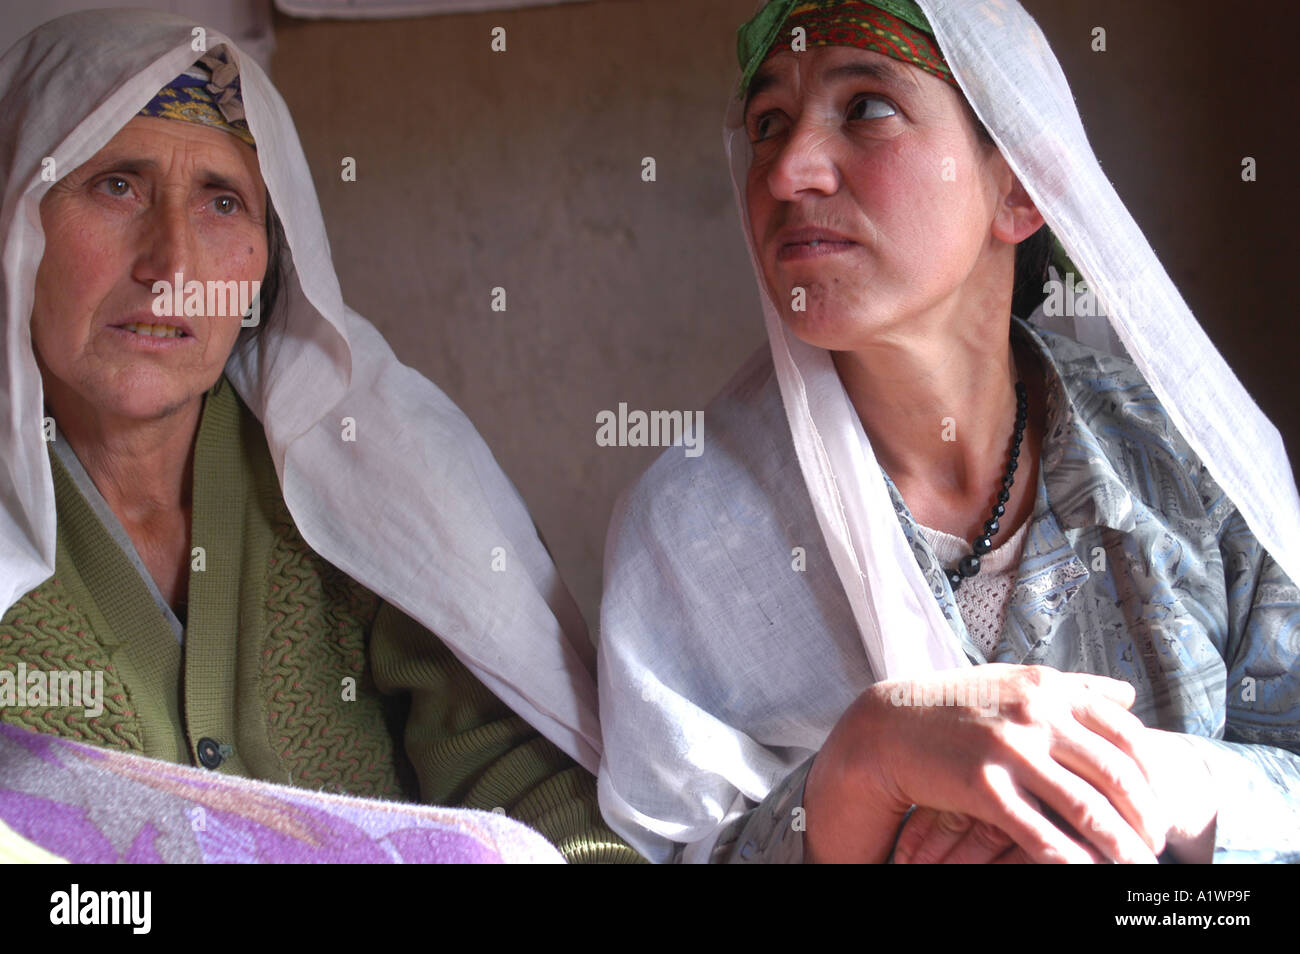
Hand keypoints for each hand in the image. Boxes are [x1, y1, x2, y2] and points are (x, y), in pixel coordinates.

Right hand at [803, 664, 1170, 863]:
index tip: (1160, 801)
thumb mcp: (1018, 680)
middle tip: (1158, 841)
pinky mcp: (983, 786)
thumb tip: (1131, 694)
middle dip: (1146, 814)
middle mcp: (1035, 715)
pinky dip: (1072, 859)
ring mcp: (1009, 750)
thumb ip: (1076, 686)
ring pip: (1086, 808)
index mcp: (1050, 688)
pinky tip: (1088, 872)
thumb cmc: (956, 703)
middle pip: (1114, 773)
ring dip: (1122, 845)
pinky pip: (1040, 833)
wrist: (890, 723)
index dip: (1152, 774)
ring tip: (1138, 865)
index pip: (1124, 733)